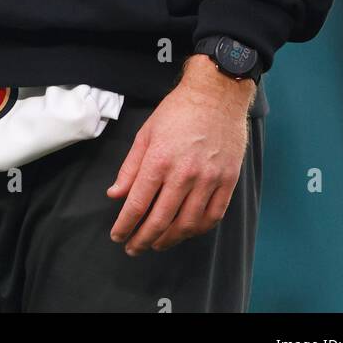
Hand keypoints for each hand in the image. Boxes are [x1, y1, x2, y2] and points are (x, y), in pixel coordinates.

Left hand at [106, 56, 254, 254]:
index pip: (137, 203)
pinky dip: (198, 230)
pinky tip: (186, 231)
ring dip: (169, 239)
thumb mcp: (146, 133)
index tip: (117, 235)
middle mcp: (184, 173)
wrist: (216, 94)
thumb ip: (130, 167)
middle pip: (160, 219)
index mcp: (159, 159)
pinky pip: (213, 216)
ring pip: (187, 224)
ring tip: (157, 243)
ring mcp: (208, 179)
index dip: (125, 224)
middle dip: (143, 239)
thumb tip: (115, 194)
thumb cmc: (178, 111)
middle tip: (133, 248)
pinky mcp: (227, 181)